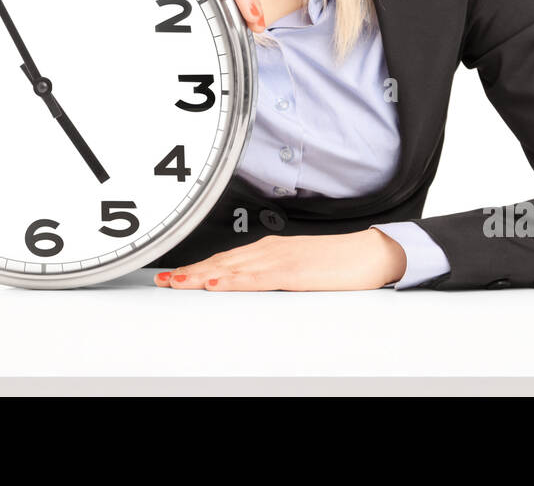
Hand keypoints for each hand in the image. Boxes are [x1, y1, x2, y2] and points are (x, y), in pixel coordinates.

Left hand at [152, 229, 407, 290]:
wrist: (371, 254)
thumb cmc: (339, 262)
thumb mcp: (298, 267)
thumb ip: (273, 273)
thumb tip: (250, 284)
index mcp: (269, 248)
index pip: (224, 259)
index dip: (196, 268)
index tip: (173, 276)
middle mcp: (269, 250)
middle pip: (220, 262)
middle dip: (189, 273)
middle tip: (162, 281)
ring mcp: (280, 260)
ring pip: (231, 269)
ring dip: (201, 276)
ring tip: (176, 283)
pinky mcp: (293, 273)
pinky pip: (257, 279)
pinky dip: (233, 281)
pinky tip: (216, 283)